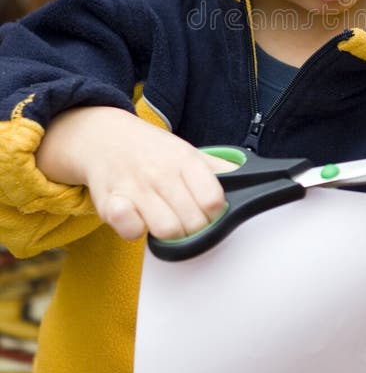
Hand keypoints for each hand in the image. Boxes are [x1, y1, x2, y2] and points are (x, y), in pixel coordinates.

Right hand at [37, 106, 234, 241]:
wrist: (105, 138)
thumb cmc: (152, 151)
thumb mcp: (188, 152)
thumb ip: (218, 170)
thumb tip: (253, 178)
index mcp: (186, 160)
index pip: (214, 201)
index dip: (215, 214)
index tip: (207, 212)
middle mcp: (162, 172)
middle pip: (193, 223)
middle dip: (194, 229)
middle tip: (185, 219)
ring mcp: (136, 187)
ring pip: (167, 230)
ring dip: (168, 234)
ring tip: (164, 220)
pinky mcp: (110, 201)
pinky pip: (129, 229)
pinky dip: (135, 231)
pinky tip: (138, 219)